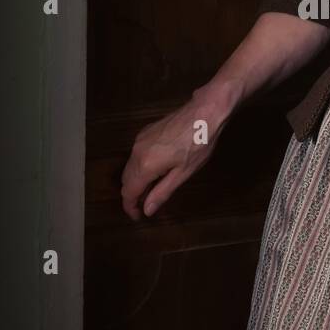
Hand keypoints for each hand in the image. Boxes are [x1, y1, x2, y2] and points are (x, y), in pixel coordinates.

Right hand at [121, 94, 224, 220]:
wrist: (204, 112)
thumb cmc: (198, 144)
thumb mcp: (183, 173)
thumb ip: (162, 192)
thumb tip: (146, 210)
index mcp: (145, 165)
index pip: (128, 192)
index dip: (130, 207)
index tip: (137, 217)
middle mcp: (136, 152)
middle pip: (126, 180)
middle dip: (132, 196)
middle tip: (145, 207)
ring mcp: (139, 140)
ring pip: (129, 167)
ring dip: (135, 182)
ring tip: (151, 191)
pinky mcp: (145, 132)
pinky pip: (135, 156)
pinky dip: (139, 168)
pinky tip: (153, 172)